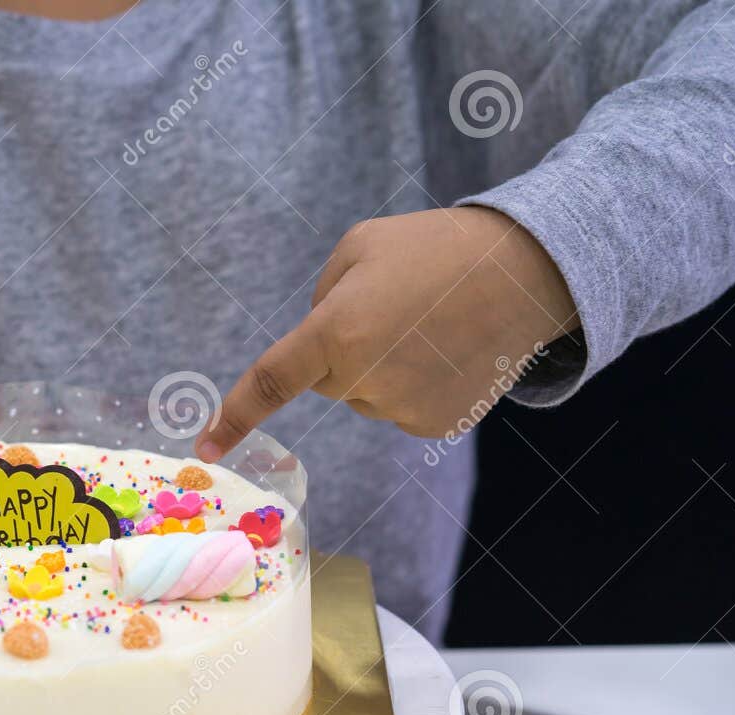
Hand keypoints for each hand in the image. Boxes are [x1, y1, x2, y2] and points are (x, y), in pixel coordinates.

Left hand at [196, 207, 578, 456]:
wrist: (527, 272)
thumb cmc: (435, 249)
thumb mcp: (359, 248)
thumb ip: (323, 299)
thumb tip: (315, 349)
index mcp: (338, 332)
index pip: (271, 381)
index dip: (236, 415)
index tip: (208, 446)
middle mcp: (366, 380)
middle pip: (326, 379)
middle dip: (344, 349)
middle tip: (396, 307)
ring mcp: (401, 409)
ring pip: (364, 396)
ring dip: (382, 366)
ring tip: (430, 324)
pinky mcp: (432, 425)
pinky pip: (398, 408)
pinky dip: (414, 384)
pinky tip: (447, 351)